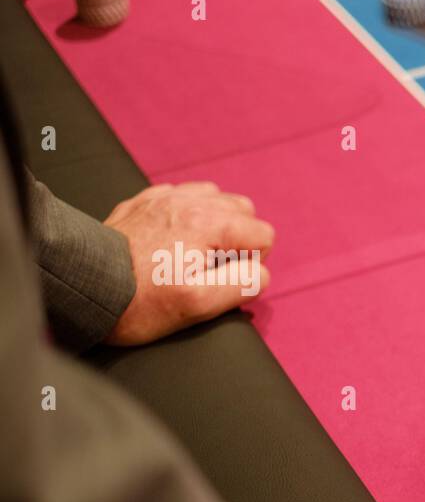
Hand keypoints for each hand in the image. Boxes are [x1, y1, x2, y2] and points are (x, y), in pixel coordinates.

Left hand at [103, 181, 274, 345]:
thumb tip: (258, 272)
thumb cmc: (139, 301)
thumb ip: (242, 284)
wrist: (84, 287)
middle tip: (213, 266)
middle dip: (238, 239)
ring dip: (216, 222)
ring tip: (196, 251)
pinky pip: (182, 196)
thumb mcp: (199, 305)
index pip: (263, 234)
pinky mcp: (143, 202)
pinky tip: (174, 239)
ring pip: (214, 197)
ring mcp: (163, 198)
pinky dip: (188, 214)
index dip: (252, 262)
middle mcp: (188, 202)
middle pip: (243, 210)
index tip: (224, 278)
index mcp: (208, 224)